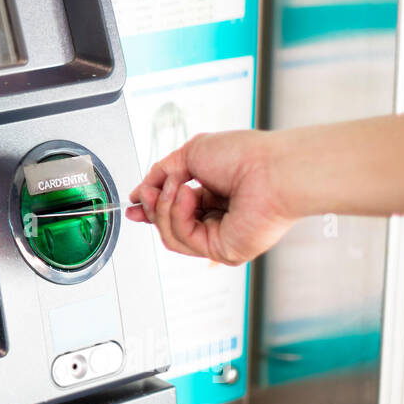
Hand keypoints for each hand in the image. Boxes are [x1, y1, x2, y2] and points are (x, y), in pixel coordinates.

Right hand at [126, 130, 296, 264]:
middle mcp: (217, 218)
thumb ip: (161, 171)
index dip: (150, 206)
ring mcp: (219, 236)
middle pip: (167, 225)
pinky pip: (183, 239)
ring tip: (176, 186)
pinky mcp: (223, 251)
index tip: (133, 201)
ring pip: (170, 235)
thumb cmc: (245, 156)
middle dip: (152, 207)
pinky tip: (189, 195)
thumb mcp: (190, 153)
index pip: (174, 208)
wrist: (270, 169)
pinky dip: (178, 215)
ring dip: (164, 209)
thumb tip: (142, 187)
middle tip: (146, 192)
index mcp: (213, 194)